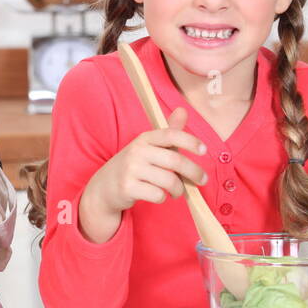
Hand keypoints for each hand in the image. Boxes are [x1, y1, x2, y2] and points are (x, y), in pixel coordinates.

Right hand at [85, 106, 208, 218]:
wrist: (104, 187)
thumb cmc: (133, 166)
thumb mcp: (148, 147)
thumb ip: (169, 132)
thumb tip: (183, 110)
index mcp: (144, 139)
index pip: (170, 135)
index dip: (190, 141)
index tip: (204, 150)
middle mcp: (137, 151)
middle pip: (175, 161)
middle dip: (194, 172)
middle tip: (202, 180)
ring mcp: (131, 169)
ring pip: (169, 181)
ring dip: (179, 189)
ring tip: (177, 191)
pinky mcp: (128, 187)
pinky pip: (158, 195)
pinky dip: (163, 198)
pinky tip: (159, 195)